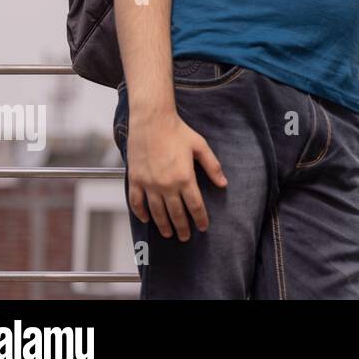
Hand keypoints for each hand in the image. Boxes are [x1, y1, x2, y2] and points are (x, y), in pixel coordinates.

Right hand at [125, 107, 226, 240]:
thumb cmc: (178, 132)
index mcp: (185, 177)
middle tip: (186, 237)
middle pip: (176, 213)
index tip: (203, 227)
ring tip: (168, 234)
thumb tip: (223, 184)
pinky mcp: (136, 180)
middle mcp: (166, 185)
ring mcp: (149, 184)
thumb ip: (213, 167)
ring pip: (157, 212)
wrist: (152, 121)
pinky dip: (141, 213)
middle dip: (182, 227)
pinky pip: (137, 202)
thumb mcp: (201, 147)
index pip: (195, 206)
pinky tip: (147, 219)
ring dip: (163, 225)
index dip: (200, 219)